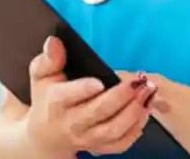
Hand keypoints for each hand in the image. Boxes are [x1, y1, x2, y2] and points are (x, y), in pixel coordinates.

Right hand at [23, 37, 157, 156]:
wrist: (46, 137)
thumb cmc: (46, 100)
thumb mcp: (41, 76)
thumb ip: (48, 59)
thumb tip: (54, 41)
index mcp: (55, 102)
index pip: (68, 96)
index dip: (83, 89)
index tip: (100, 81)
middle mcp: (72, 123)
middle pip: (98, 112)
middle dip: (121, 96)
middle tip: (139, 81)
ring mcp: (88, 139)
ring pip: (114, 130)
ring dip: (135, 112)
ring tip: (148, 92)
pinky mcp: (101, 147)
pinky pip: (122, 142)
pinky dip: (137, 127)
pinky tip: (145, 108)